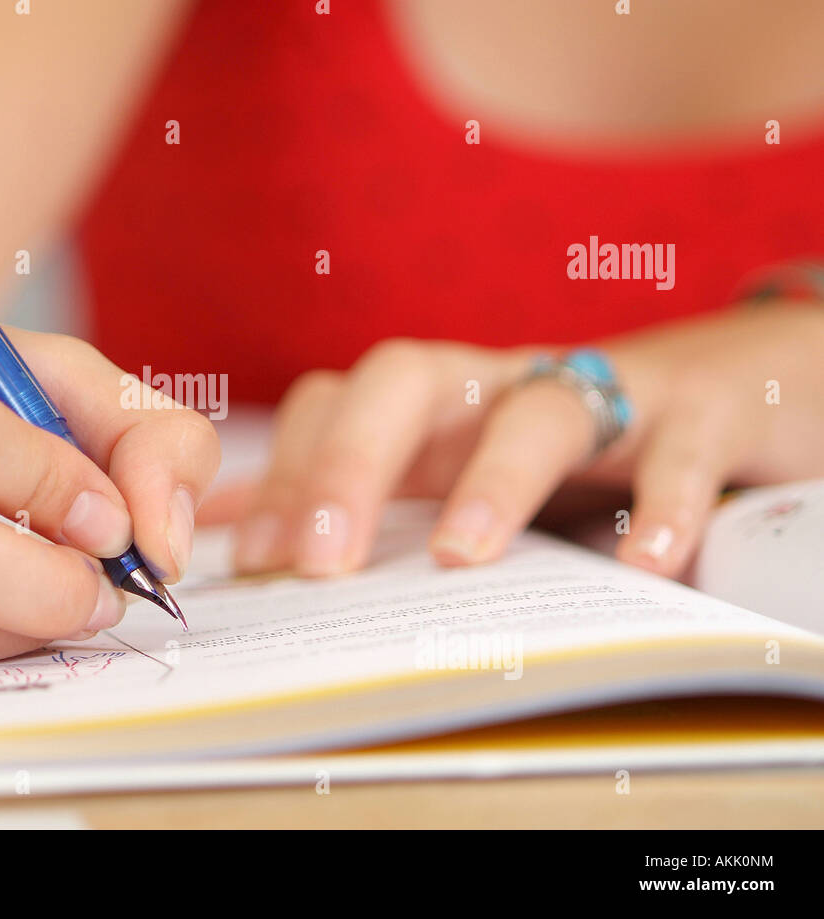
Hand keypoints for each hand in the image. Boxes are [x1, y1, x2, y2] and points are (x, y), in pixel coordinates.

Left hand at [230, 301, 823, 579]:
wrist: (717, 391)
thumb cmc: (549, 444)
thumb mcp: (445, 467)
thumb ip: (341, 495)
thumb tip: (222, 536)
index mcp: (430, 404)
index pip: (332, 402)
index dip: (285, 472)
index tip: (258, 561)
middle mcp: (496, 385)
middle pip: (404, 378)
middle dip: (350, 464)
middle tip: (320, 562)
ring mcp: (596, 390)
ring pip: (538, 407)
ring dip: (493, 479)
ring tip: (461, 558)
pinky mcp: (699, 413)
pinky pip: (685, 447)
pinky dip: (668, 501)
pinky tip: (646, 563)